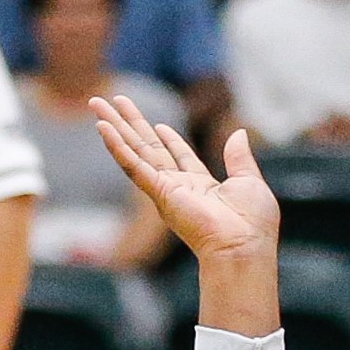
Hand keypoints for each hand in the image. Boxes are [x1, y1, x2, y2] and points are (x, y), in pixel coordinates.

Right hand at [94, 92, 280, 261]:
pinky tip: (102, 128)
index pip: (179, 157)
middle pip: (149, 149)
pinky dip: (117, 146)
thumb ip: (239, 157)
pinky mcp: (159, 193)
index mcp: (201, 187)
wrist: (243, 246)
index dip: (169, 139)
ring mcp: (165, 190)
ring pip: (134, 151)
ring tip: (97, 105)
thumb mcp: (249, 181)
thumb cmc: (252, 224)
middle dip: (131, 125)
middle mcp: (179, 188)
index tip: (159, 125)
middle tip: (113, 102)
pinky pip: (133, 166)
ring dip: (115, 127)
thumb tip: (239, 133)